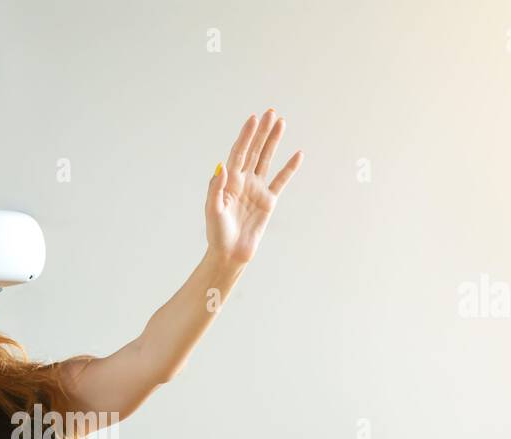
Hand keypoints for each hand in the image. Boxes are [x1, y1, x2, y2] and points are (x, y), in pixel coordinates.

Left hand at [205, 108, 301, 265]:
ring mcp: (256, 189)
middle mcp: (243, 181)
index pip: (239, 152)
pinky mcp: (268, 202)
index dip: (246, 135)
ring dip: (274, 142)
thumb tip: (223, 165)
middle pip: (254, 150)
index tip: (254, 119)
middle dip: (262, 132)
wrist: (229, 254)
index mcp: (228, 180)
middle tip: (271, 112)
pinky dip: (289, 168)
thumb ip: (216, 188)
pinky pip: (281, 181)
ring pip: (267, 160)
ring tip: (281, 122)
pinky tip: (297, 154)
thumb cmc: (217, 233)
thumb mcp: (212, 210)